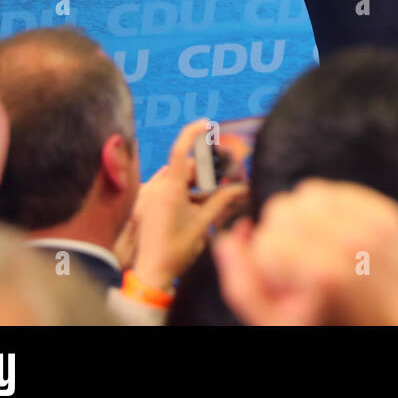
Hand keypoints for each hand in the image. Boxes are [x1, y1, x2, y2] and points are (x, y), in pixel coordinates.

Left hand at [129, 120, 247, 292]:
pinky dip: (189, 192)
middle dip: (208, 169)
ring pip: (181, 178)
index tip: (207, 124)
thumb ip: (223, 201)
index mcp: (170, 190)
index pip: (180, 151)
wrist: (153, 273)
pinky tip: (202, 203)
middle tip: (229, 176)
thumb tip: (244, 187)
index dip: (193, 133)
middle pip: (187, 167)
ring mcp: (154, 197)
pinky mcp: (153, 205)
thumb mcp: (204, 223)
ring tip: (216, 194)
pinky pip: (174, 189)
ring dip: (199, 182)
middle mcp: (160, 189)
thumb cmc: (176, 250)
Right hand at [213, 179, 397, 325]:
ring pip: (307, 192)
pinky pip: (338, 189)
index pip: (264, 240)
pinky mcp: (388, 212)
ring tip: (316, 249)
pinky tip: (337, 238)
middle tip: (300, 268)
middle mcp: (352, 241)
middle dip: (281, 236)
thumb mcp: (278, 324)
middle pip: (282, 208)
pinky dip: (329, 209)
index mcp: (324, 272)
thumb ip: (243, 285)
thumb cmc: (330, 326)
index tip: (286, 286)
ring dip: (303, 217)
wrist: (396, 326)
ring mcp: (375, 223)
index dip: (266, 265)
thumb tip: (228, 238)